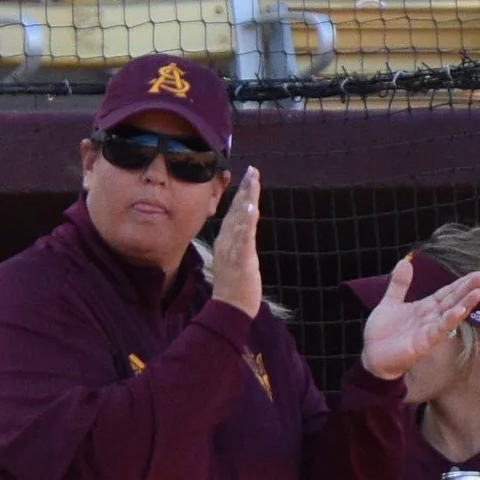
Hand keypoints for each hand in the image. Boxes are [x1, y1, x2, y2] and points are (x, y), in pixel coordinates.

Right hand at [208, 166, 262, 318]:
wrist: (229, 309)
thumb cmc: (234, 289)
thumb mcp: (235, 262)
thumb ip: (238, 247)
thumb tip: (242, 236)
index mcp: (226, 242)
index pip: (234, 214)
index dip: (241, 195)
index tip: (250, 177)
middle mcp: (227, 242)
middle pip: (236, 211)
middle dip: (246, 189)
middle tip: (253, 170)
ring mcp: (233, 249)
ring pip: (240, 219)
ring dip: (246, 198)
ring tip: (253, 180)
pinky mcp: (241, 258)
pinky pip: (244, 237)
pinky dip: (246, 221)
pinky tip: (250, 206)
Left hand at [360, 256, 479, 380]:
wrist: (371, 356)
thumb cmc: (382, 332)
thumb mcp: (390, 302)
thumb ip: (399, 284)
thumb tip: (405, 261)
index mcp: (425, 307)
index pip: (447, 292)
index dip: (462, 283)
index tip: (479, 273)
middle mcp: (431, 318)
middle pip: (453, 300)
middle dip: (469, 289)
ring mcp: (429, 331)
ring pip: (450, 315)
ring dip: (465, 304)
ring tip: (479, 293)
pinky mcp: (423, 343)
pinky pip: (439, 330)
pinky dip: (449, 321)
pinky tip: (459, 311)